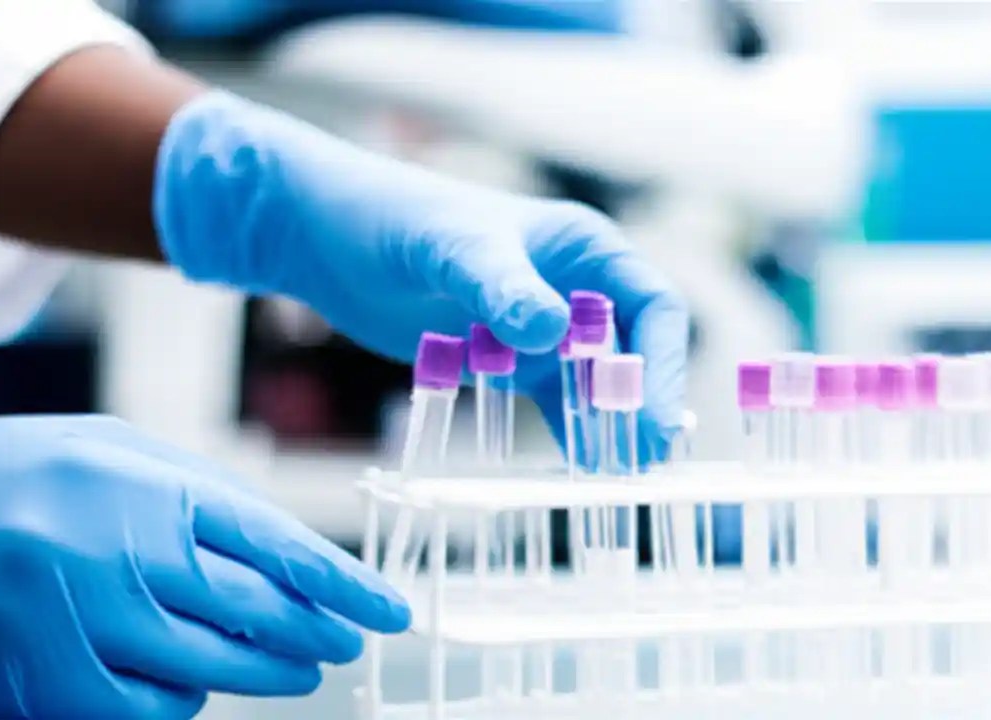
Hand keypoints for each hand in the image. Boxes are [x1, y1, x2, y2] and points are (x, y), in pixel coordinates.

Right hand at [0, 415, 408, 718]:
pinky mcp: (49, 687)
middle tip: (350, 643)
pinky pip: (151, 709)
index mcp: (145, 487)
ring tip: (301, 667)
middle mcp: (120, 555)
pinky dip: (183, 702)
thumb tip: (280, 549)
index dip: (344, 585)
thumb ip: (194, 492)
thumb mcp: (107, 450)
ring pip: (215, 668)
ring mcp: (84, 626)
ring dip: (270, 672)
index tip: (391, 611)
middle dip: (318, 632)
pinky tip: (196, 685)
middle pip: (258, 612)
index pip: (277, 546)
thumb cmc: (9, 475)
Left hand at [156, 92, 688, 460]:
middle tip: (641, 463)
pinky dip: (567, 432)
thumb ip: (501, 287)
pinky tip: (576, 471)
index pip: (653, 305)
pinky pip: (552, 401)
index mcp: (583, 247)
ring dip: (608, 427)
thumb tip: (552, 332)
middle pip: (632, 352)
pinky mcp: (508, 358)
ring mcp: (543, 326)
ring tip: (617, 480)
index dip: (663, 362)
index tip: (657, 416)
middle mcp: (573, 287)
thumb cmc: (395, 217)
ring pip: (596, 384)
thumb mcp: (451, 247)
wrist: (327, 234)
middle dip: (641, 406)